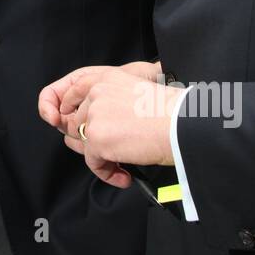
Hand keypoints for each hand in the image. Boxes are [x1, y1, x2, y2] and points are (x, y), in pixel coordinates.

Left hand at [39, 62, 179, 186]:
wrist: (183, 123)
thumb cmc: (172, 112)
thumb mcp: (137, 93)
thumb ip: (114, 102)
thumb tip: (103, 126)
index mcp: (107, 78)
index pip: (75, 92)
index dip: (72, 110)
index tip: (75, 126)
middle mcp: (97, 93)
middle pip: (81, 122)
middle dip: (94, 142)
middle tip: (113, 156)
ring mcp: (95, 115)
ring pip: (87, 143)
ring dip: (101, 159)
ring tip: (122, 169)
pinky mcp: (97, 138)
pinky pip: (93, 162)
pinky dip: (106, 173)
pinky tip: (124, 176)